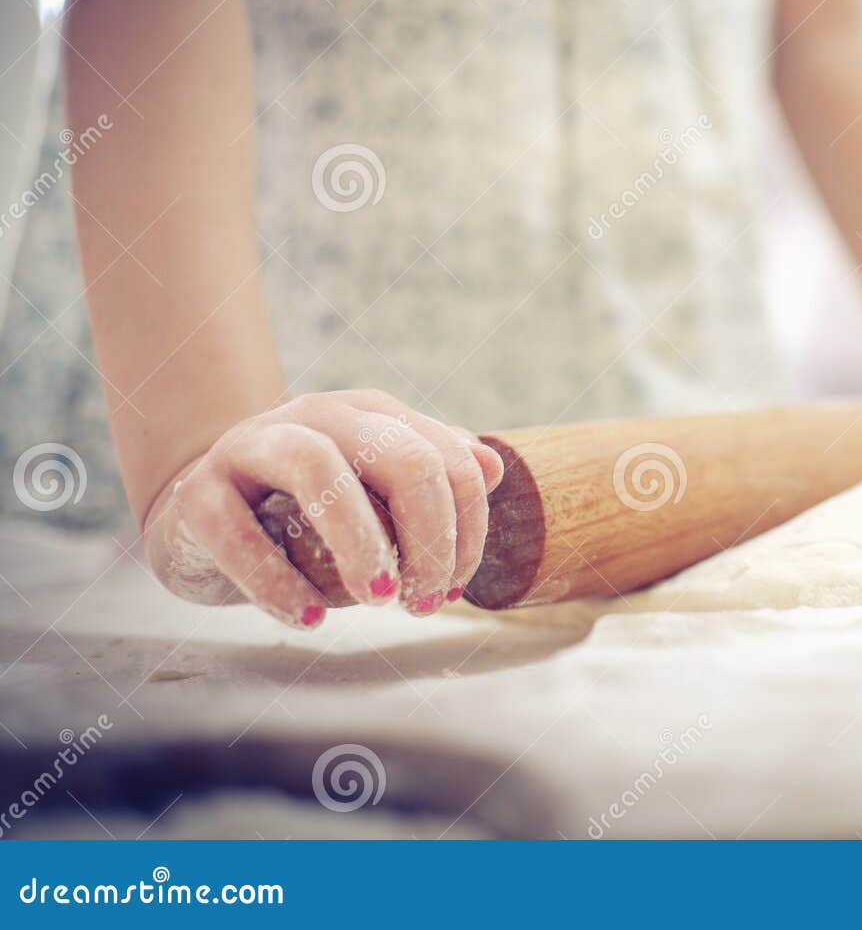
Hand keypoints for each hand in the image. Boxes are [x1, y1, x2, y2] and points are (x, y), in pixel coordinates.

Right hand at [142, 390, 504, 627]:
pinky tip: (308, 618)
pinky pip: (237, 531)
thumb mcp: (373, 492)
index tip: (452, 588)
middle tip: (425, 601)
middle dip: (427, 535)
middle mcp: (315, 417)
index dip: (464, 528)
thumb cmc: (303, 509)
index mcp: (368, 414)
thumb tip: (493, 467)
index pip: (445, 460)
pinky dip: (276, 580)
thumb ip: (433, 477)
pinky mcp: (199, 494)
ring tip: (379, 600)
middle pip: (397, 456)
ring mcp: (252, 447)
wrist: (198, 511)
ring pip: (318, 469)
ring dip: (361, 541)